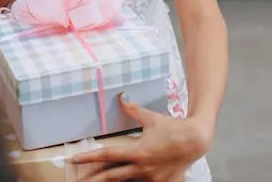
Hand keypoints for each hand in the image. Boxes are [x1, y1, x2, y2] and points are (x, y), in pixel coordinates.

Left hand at [73, 94, 210, 181]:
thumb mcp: (151, 118)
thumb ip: (134, 110)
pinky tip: (122, 180)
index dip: (89, 158)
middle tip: (79, 180)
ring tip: (97, 181)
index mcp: (138, 152)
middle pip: (111, 177)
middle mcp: (142, 168)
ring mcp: (150, 178)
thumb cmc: (173, 128)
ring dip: (111, 181)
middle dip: (93, 179)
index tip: (74, 159)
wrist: (196, 141)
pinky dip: (129, 181)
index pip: (107, 156)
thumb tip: (122, 99)